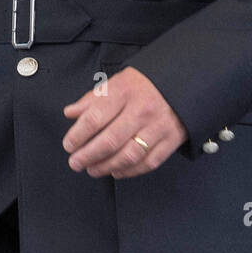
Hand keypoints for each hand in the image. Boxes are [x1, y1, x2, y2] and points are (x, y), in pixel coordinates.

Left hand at [62, 67, 187, 178]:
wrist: (183, 81)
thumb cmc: (144, 84)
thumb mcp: (117, 81)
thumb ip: (93, 98)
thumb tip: (70, 113)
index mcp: (125, 92)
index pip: (95, 118)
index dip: (78, 135)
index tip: (68, 145)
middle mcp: (142, 110)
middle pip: (110, 140)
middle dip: (88, 156)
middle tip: (75, 163)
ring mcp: (158, 126)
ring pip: (129, 155)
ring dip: (106, 167)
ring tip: (92, 170)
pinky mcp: (171, 139)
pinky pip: (148, 162)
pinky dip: (130, 171)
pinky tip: (116, 171)